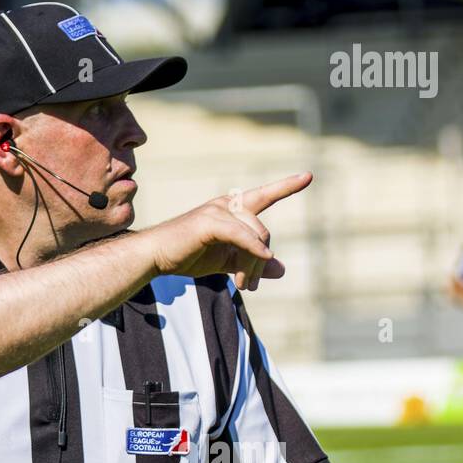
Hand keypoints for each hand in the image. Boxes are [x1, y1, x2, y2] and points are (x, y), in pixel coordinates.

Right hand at [145, 173, 311, 287]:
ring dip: (253, 265)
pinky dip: (254, 250)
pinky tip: (263, 260)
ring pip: (256, 237)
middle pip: (263, 232)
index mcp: (231, 210)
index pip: (263, 196)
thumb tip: (281, 269)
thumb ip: (252, 263)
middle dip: (260, 262)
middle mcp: (227, 205)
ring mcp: (218, 210)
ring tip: (241, 285)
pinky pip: (242, 236)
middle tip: (248, 286)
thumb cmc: (186, 255)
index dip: (286, 186)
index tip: (307, 176)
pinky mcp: (210, 222)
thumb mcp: (226, 261)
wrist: (154, 257)